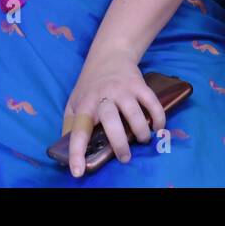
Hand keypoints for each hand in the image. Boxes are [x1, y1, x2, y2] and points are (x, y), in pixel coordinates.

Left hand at [61, 52, 165, 177]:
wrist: (110, 54)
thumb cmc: (90, 84)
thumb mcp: (73, 101)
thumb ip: (70, 125)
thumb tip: (66, 152)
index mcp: (85, 104)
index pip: (78, 130)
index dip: (76, 152)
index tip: (78, 171)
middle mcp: (104, 96)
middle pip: (111, 121)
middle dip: (119, 143)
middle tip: (125, 158)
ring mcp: (123, 90)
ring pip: (134, 113)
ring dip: (141, 132)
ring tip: (143, 141)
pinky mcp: (139, 84)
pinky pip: (152, 102)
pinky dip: (158, 117)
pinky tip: (158, 127)